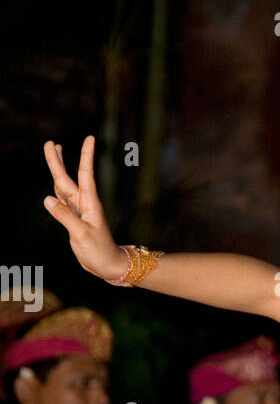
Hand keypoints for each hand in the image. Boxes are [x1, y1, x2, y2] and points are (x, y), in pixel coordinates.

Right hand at [43, 136, 127, 279]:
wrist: (108, 265)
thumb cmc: (99, 251)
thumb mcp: (82, 234)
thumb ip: (64, 217)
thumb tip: (47, 199)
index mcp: (89, 203)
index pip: (86, 174)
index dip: (87, 156)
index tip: (90, 138)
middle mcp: (84, 204)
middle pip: (68, 178)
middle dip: (59, 161)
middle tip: (51, 143)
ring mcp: (79, 211)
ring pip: (64, 186)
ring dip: (58, 170)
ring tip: (55, 153)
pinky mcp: (75, 220)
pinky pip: (63, 201)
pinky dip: (57, 190)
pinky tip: (54, 184)